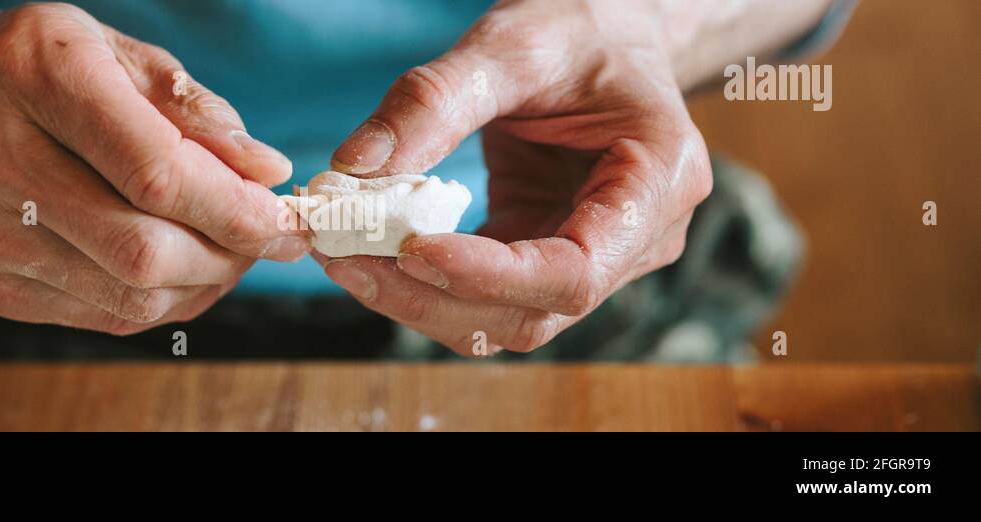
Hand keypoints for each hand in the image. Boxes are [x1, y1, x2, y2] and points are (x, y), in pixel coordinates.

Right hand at [0, 3, 308, 333]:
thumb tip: (265, 173)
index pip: (154, 172)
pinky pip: (99, 316)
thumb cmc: (38, 68)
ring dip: (200, 284)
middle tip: (264, 240)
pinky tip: (173, 266)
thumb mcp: (118, 53)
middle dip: (226, 257)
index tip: (286, 222)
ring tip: (224, 250)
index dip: (235, 211)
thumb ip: (195, 111)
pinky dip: (157, 301)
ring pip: (126, 297)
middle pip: (140, 249)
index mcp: (36, 73)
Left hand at [322, 0, 711, 354]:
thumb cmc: (577, 28)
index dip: (489, 276)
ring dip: (421, 301)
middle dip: (433, 297)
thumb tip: (353, 167)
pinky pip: (486, 295)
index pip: (575, 271)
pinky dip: (426, 284)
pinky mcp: (546, 256)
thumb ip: (434, 101)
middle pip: (534, 313)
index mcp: (659, 180)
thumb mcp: (511, 44)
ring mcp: (595, 257)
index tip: (410, 250)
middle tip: (344, 259)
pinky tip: (371, 254)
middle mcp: (639, 238)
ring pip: (504, 320)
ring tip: (345, 258)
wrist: (607, 31)